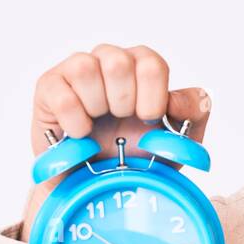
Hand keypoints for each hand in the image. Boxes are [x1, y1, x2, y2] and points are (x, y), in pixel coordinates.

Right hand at [20, 44, 212, 240]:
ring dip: (97, 108)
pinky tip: (80, 135)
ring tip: (98, 125)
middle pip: (118, 63)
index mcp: (142, 65)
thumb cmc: (136, 154)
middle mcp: (109, 59)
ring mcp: (77, 70)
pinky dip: (76, 125)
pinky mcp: (49, 87)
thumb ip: (194, 110)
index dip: (152, 98)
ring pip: (85, 70)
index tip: (148, 121)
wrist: (97, 183)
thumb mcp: (179, 138)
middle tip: (120, 122)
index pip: (152, 63)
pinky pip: (63, 98)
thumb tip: (181, 96)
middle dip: (124, 104)